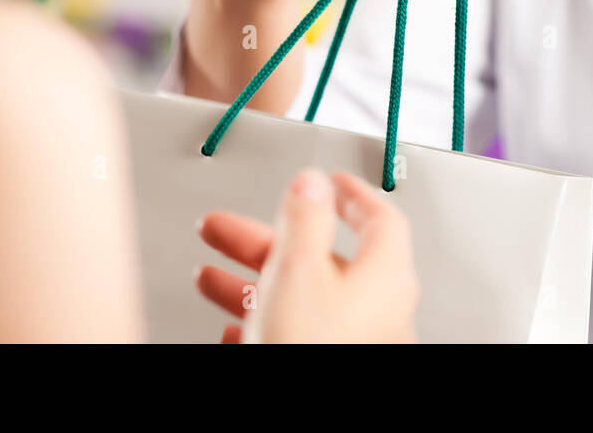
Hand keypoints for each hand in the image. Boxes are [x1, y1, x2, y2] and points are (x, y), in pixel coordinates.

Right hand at [194, 169, 419, 342]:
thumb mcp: (298, 269)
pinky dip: (263, 324)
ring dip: (253, 281)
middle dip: (266, 240)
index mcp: (384, 275)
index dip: (351, 195)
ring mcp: (356, 343)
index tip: (328, 182)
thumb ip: (305, 218)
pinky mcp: (328, 363)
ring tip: (208, 273)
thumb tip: (312, 183)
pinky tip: (232, 329)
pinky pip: (296, 337)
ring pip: (302, 300)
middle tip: (225, 226)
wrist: (301, 421)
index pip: (380, 219)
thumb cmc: (311, 350)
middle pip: (323, 259)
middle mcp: (379, 310)